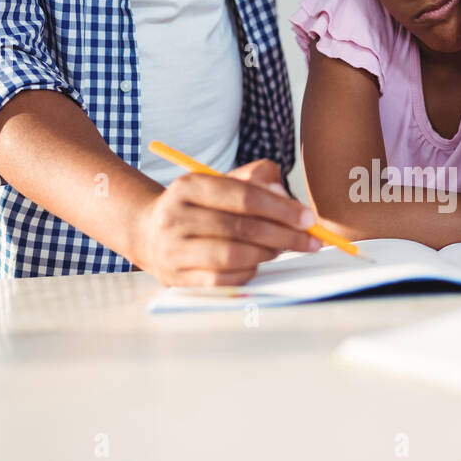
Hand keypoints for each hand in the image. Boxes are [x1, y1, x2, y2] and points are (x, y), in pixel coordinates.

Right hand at [133, 158, 320, 286]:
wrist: (149, 232)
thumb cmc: (201, 206)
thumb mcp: (223, 182)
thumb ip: (258, 180)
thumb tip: (286, 198)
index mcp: (188, 186)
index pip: (243, 197)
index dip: (281, 209)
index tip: (308, 218)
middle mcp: (175, 216)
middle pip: (241, 228)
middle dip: (284, 235)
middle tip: (310, 240)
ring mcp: (173, 250)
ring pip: (233, 256)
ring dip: (267, 254)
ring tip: (282, 249)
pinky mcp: (176, 277)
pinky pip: (223, 280)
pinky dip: (248, 272)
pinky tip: (257, 262)